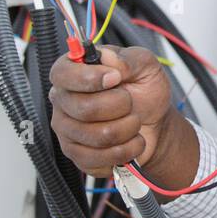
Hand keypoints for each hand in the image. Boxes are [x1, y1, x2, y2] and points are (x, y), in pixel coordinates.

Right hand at [48, 44, 177, 176]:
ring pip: (97, 135)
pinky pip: (99, 159)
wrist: (153, 122)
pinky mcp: (77, 155)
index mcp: (73, 71)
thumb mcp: (145, 65)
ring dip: (127, 129)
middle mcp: (63, 100)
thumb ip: (128, 59)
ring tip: (133, 121)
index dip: (89, 78)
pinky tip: (130, 141)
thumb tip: (109, 58)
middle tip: (130, 102)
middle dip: (121, 106)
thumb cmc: (144, 90)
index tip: (115, 79)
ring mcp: (67, 130)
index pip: (62, 74)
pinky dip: (126, 150)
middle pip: (84, 108)